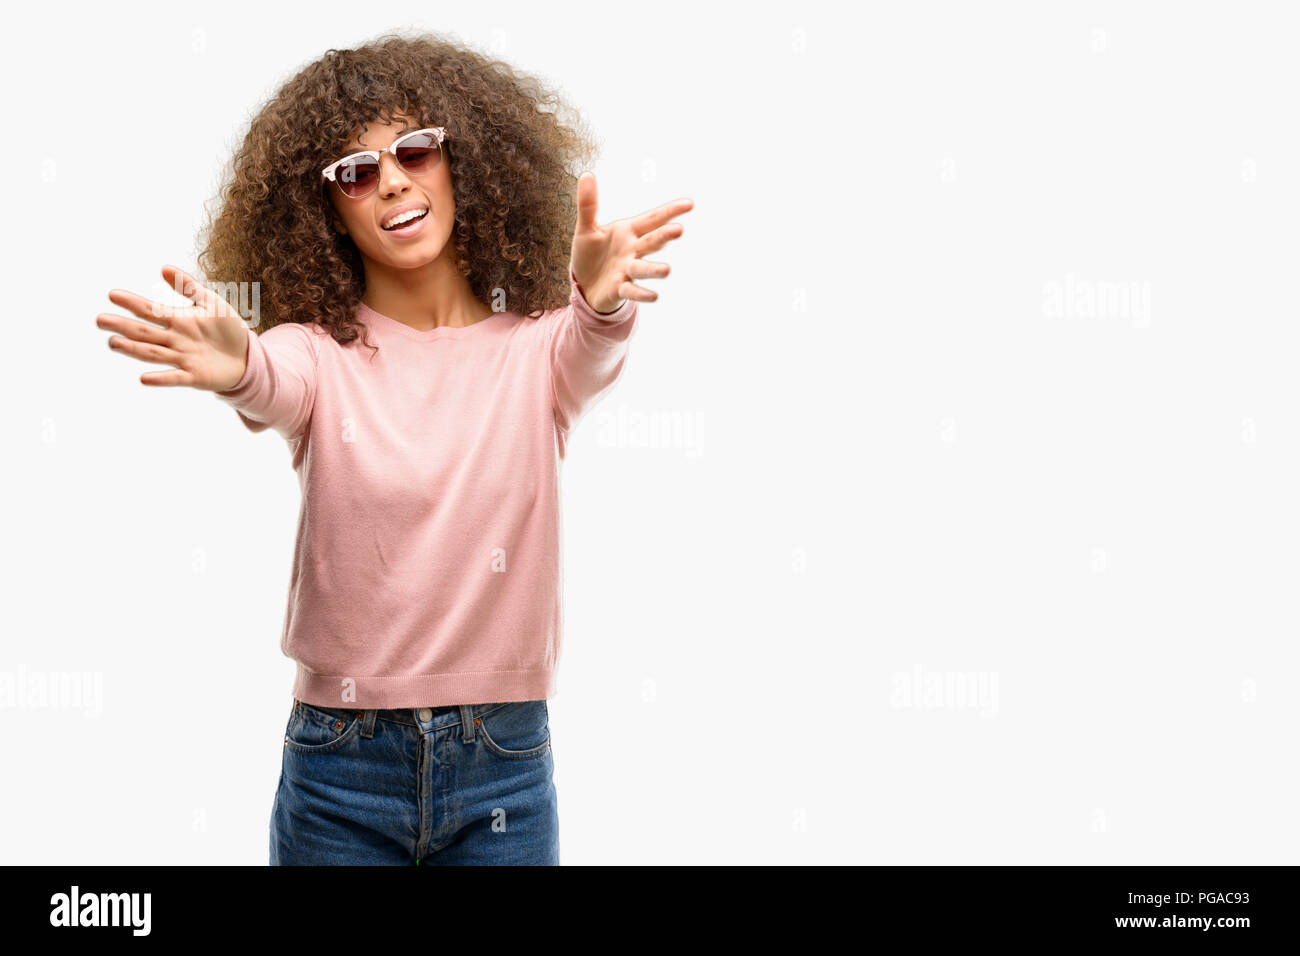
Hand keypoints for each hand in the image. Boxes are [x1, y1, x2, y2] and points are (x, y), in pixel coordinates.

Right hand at [98, 265, 252, 390]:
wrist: (247, 356)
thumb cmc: (226, 328)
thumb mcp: (210, 303)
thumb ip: (189, 287)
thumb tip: (163, 268)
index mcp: (177, 320)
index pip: (150, 310)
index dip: (132, 303)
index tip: (112, 295)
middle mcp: (175, 339)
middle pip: (144, 332)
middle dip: (123, 326)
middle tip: (101, 320)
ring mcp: (183, 358)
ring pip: (153, 353)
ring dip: (133, 349)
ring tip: (113, 343)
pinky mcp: (194, 376)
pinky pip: (175, 378)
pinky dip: (161, 378)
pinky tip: (144, 378)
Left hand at [570, 172, 692, 312]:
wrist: (584, 285)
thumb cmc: (590, 255)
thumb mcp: (586, 228)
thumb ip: (588, 204)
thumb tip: (587, 173)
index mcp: (628, 232)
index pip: (652, 219)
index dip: (670, 212)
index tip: (689, 204)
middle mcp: (632, 250)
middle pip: (651, 242)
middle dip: (664, 236)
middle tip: (679, 229)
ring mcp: (627, 270)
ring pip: (643, 268)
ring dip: (654, 269)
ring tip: (667, 270)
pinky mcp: (619, 289)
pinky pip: (632, 291)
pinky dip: (641, 293)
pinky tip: (654, 296)